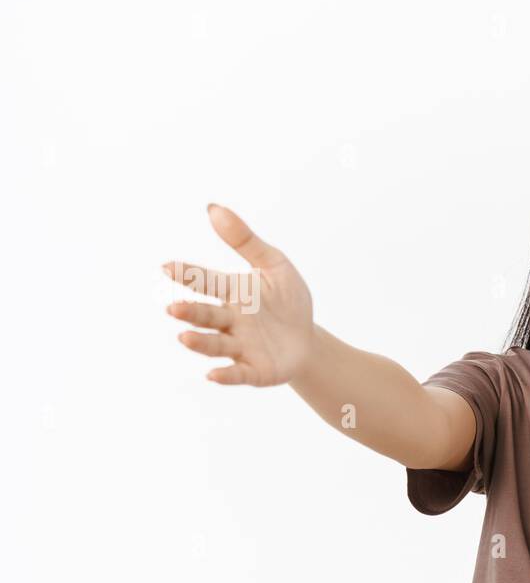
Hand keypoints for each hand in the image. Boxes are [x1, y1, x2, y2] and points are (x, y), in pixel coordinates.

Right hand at [162, 205, 313, 384]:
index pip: (206, 282)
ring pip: (216, 345)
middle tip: (174, 308)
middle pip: (207, 315)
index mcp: (232, 293)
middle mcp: (229, 321)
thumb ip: (245, 241)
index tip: (167, 267)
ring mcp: (240, 347)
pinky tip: (213, 375)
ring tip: (184, 337)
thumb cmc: (287, 300)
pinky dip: (226, 375)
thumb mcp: (274, 266)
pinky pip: (238, 374)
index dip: (188, 275)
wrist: (307, 340)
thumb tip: (213, 208)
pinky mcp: (255, 371)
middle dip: (190, 312)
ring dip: (200, 342)